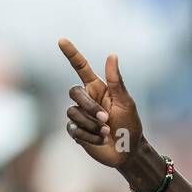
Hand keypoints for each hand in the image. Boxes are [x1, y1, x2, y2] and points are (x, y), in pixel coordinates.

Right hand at [58, 37, 143, 167]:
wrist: (128, 151)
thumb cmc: (130, 125)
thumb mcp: (126, 102)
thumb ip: (116, 81)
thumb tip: (112, 55)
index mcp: (97, 88)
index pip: (80, 67)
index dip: (71, 54)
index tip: (61, 40)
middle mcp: (86, 99)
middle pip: (73, 92)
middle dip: (90, 107)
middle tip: (106, 119)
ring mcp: (80, 115)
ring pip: (72, 112)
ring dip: (92, 125)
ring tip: (106, 132)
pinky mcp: (76, 131)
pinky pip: (73, 129)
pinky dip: (90, 137)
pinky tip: (101, 140)